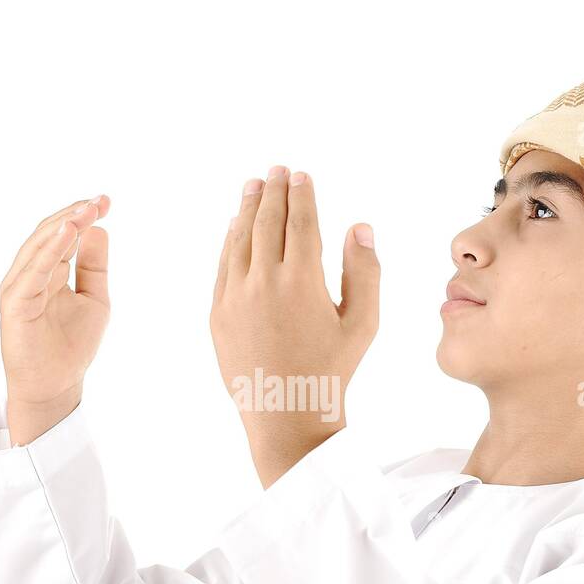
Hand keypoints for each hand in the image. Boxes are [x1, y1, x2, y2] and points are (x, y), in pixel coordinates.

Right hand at [0, 195, 110, 444]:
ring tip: (85, 210)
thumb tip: (100, 229)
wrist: (56, 386)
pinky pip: (33, 270)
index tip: (105, 201)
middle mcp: (29, 274)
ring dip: (62, 225)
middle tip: (98, 201)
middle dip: (73, 214)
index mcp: (48, 272)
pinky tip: (67, 233)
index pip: (62, 234)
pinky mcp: (15, 303)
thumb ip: (94, 266)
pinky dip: (49, 249)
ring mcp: (19, 287)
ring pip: (38, 246)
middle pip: (48, 234)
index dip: (82, 215)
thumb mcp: (94, 298)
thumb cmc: (72, 347)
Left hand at [210, 166, 379, 486]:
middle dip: (273, 193)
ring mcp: (236, 297)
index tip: (301, 175)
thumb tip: (358, 227)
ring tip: (254, 188)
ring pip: (239, 240)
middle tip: (276, 171)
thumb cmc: (332, 369)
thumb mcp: (363, 323)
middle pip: (266, 224)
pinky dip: (229, 242)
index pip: (300, 223)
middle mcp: (264, 282)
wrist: (286, 413)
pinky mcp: (218, 314)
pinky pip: (223, 267)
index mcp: (302, 281)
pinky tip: (236, 228)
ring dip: (247, 210)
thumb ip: (365, 271)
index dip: (302, 195)